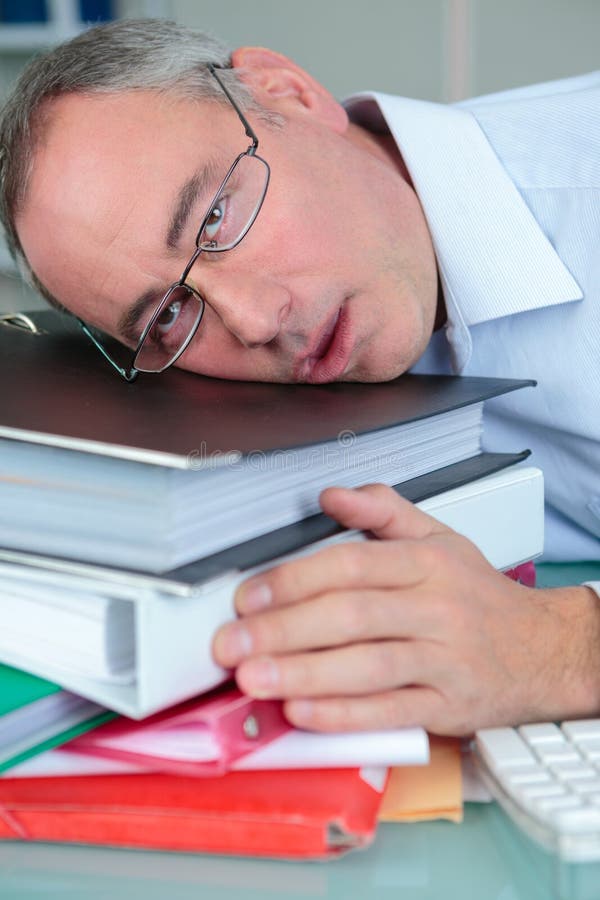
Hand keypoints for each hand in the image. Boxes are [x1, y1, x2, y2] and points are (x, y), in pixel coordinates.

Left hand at [212, 485, 599, 734]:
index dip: (293, 580)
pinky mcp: (449, 706)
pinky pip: (391, 712)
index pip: (352, 564)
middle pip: (352, 615)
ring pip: (367, 666)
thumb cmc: (479, 596)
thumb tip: (331, 494)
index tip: (247, 596)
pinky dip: (343, 714)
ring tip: (253, 679)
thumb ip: (383, 511)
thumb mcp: (440, 537)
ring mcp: (444, 660)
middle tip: (231, 643)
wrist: (543, 650)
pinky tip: (302, 711)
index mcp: (426, 563)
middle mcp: (436, 609)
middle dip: (283, 630)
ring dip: (304, 674)